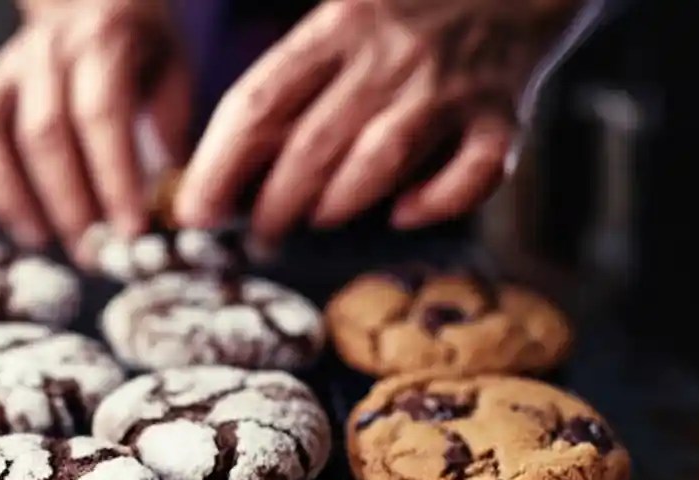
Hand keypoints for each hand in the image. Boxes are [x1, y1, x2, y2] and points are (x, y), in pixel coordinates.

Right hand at [0, 0, 190, 258]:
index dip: (113, 178)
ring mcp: (7, 67)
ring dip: (18, 199)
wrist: (92, 6)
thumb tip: (169, 206)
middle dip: (68, 203)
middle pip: (44, 133)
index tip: (130, 231)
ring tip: (46, 241)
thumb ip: (169, 133)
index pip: (101, 115)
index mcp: (103, 40)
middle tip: (92, 252)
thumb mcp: (172, 75)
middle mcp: (47, 49)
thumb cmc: (140, 55)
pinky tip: (16, 221)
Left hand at [175, 0, 580, 251]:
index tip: (193, 212)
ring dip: (337, 204)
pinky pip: (475, 172)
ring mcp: (450, 85)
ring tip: (315, 221)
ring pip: (381, 159)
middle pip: (312, 144)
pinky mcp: (505, 114)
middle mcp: (390, 53)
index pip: (258, 102)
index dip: (217, 166)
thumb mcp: (341, 17)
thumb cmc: (410, 10)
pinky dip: (438, 202)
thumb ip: (290, 81)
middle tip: (257, 237)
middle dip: (272, 205)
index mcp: (338, 23)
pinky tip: (404, 213)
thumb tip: (227, 170)